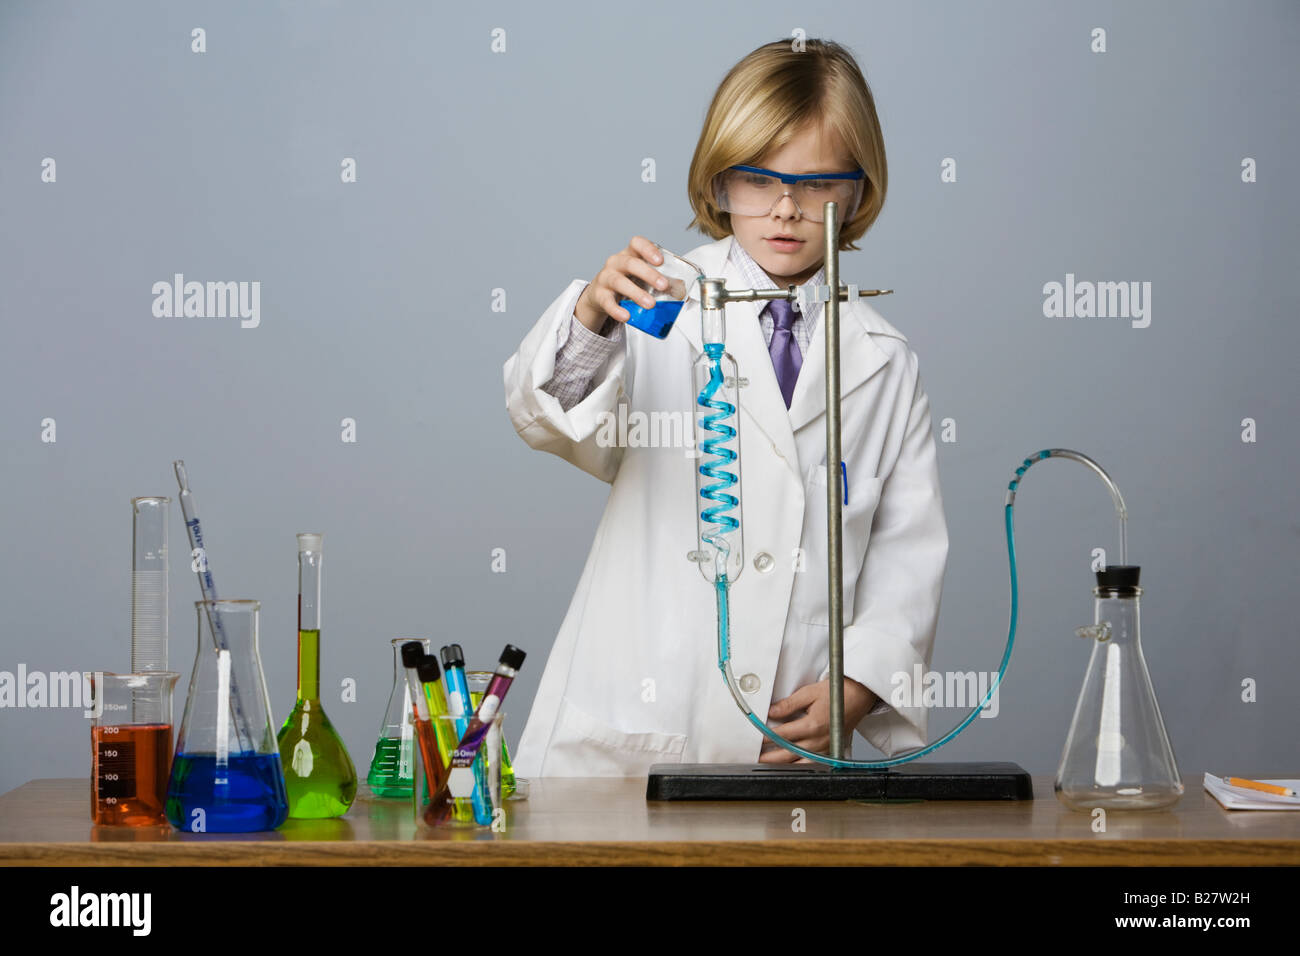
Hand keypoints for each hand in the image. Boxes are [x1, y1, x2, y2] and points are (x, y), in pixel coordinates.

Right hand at [573, 235, 667, 332]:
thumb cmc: (627, 282)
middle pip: (631, 263)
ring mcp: (606, 278)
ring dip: (636, 293)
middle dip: (649, 274)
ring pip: (619, 282)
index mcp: (630, 254)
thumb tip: (685, 296)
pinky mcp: (599, 295)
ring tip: (650, 304)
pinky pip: (607, 302)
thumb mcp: (641, 277)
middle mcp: (616, 262)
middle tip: (663, 285)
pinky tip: (626, 316)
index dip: (648, 249)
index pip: (637, 244)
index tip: (660, 261)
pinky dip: (616, 310)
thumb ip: (660, 283)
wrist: (600, 295)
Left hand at [758, 678, 877, 763]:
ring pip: (800, 762)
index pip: (782, 735)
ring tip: (769, 764)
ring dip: (783, 765)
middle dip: (769, 757)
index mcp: (812, 725)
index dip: (765, 738)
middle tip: (755, 758)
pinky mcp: (830, 749)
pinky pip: (813, 763)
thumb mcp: (809, 692)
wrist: (859, 696)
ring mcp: (825, 747)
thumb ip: (788, 704)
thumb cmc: (837, 692)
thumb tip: (771, 712)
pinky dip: (800, 766)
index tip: (755, 739)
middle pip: (788, 753)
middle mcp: (819, 740)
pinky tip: (791, 766)